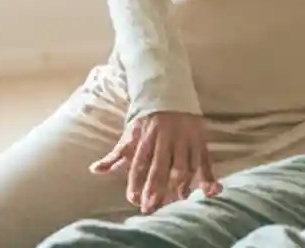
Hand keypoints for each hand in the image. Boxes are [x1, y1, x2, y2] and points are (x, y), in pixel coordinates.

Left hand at [89, 111, 221, 213]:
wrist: (170, 97)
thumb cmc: (147, 123)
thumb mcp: (130, 135)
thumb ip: (115, 156)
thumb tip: (95, 170)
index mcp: (146, 138)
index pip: (139, 164)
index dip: (136, 183)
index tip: (134, 199)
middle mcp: (165, 139)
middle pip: (161, 167)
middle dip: (156, 189)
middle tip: (151, 207)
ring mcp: (184, 140)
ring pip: (184, 165)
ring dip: (181, 185)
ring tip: (176, 201)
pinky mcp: (200, 141)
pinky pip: (205, 160)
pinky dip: (208, 176)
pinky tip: (210, 192)